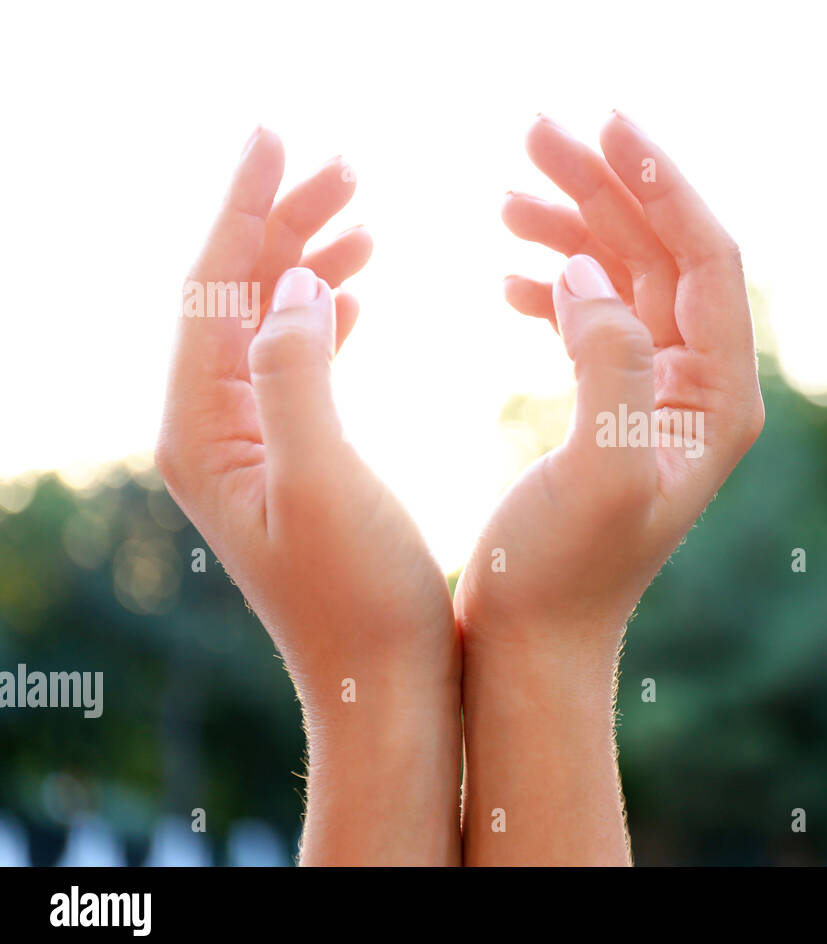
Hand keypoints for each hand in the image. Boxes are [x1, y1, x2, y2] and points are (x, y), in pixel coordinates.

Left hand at [156, 128, 461, 864]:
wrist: (387, 684)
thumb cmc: (361, 596)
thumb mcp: (324, 479)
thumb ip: (298, 371)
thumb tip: (302, 283)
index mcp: (202, 429)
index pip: (210, 287)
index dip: (243, 207)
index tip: (279, 138)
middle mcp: (211, 430)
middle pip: (233, 293)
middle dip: (284, 223)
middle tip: (348, 170)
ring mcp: (249, 445)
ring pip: (267, 322)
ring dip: (310, 262)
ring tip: (365, 217)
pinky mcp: (289, 459)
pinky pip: (294, 359)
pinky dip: (327, 314)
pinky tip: (360, 294)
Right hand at [456, 113, 762, 863]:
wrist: (533, 644)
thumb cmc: (562, 576)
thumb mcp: (598, 471)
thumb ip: (607, 363)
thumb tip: (588, 270)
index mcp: (718, 398)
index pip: (707, 260)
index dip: (662, 183)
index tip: (603, 124)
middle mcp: (700, 389)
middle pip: (663, 254)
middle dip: (604, 188)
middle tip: (532, 134)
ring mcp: (657, 396)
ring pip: (625, 277)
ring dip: (572, 227)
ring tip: (504, 192)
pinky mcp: (613, 406)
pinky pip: (593, 318)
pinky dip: (554, 283)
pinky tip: (507, 271)